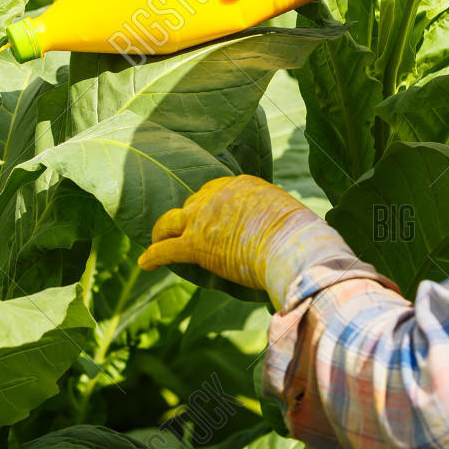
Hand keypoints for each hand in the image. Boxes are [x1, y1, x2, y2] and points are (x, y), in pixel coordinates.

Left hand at [137, 175, 357, 302]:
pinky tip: (144, 263)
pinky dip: (152, 256)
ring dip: (162, 231)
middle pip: (193, 204)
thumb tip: (303, 240)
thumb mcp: (292, 219)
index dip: (209, 206)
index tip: (208, 217)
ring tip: (157, 241)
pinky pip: (166, 248)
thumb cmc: (304, 241)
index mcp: (243, 185)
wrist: (296, 248)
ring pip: (171, 221)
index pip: (216, 192)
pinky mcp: (196, 243)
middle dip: (188, 218)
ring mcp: (204, 218)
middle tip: (185, 232)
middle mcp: (218, 195)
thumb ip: (282, 223)